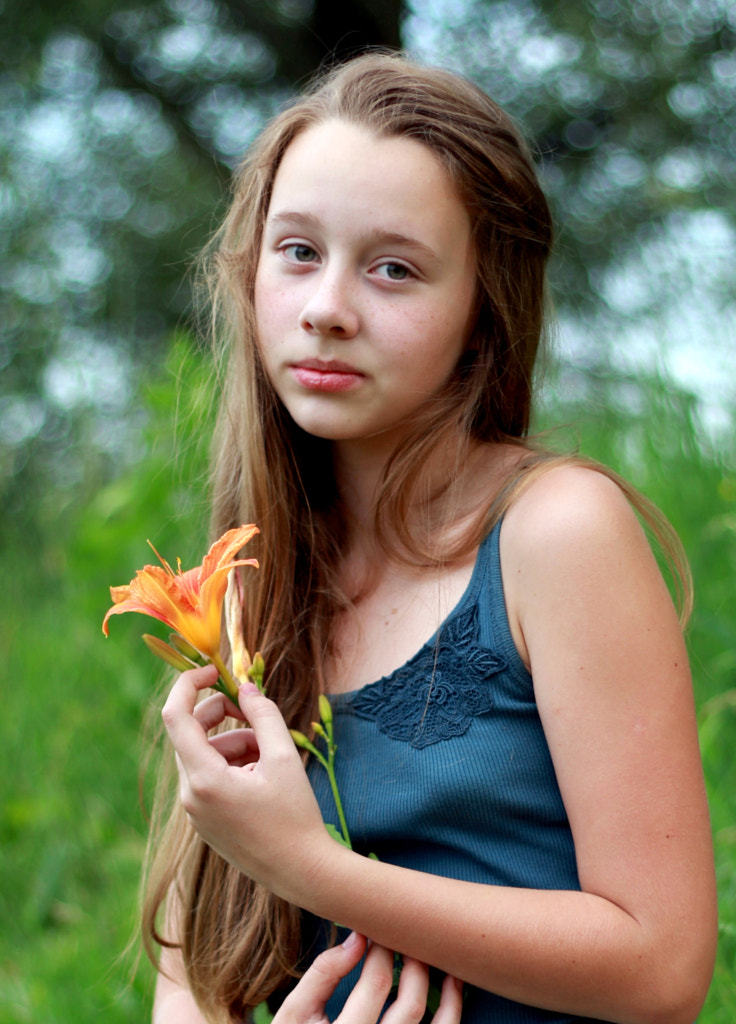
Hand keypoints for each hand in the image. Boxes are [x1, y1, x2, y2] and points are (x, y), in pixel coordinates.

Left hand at [161, 665, 332, 898]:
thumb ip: (263, 715)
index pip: (176, 716)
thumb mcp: (284, 757)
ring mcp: (194, 811)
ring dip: (233, 742)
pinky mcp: (204, 820)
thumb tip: (246, 687)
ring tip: (270, 755)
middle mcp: (191, 795)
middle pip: (191, 733)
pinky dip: (231, 764)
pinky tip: (263, 776)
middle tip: (252, 710)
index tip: (214, 671)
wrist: (301, 872)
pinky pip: (207, 776)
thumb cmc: (295, 815)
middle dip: (221, 714)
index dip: (189, 684)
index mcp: (204, 779)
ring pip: (203, 754)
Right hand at [274, 933, 463, 1023]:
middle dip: (413, 962)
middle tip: (407, 936)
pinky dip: (451, 1013)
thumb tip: (357, 938)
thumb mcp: (293, 1015)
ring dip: (445, 989)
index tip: (379, 930)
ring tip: (441, 956)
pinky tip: (454, 988)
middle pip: (411, 1003)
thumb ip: (322, 974)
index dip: (382, 949)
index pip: (377, 983)